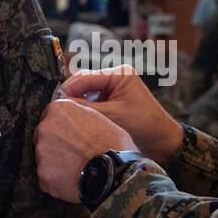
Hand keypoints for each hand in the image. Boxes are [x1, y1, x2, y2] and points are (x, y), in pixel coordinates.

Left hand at [35, 98, 135, 202]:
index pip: (50, 117)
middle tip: (74, 155)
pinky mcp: (43, 174)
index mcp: (58, 110)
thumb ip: (78, 115)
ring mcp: (41, 152)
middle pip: (43, 138)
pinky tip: (72, 182)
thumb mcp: (99, 117)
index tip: (70, 138)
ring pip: (44, 159)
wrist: (115, 172)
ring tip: (76, 170)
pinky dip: (56, 182)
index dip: (61, 129)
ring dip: (56, 165)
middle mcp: (45, 128)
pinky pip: (47, 178)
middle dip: (55, 147)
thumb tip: (73, 120)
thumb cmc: (113, 144)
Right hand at [60, 66, 182, 163]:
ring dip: (75, 102)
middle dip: (70, 94)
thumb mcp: (114, 116)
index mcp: (120, 74)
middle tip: (55, 109)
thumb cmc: (144, 126)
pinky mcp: (111, 102)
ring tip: (63, 115)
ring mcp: (113, 89)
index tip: (55, 101)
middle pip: (84, 82)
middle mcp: (115, 78)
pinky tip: (74, 119)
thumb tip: (61, 105)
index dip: (69, 88)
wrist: (163, 142)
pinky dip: (83, 109)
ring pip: (85, 92)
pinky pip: (91, 102)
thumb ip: (87, 108)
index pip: (86, 76)